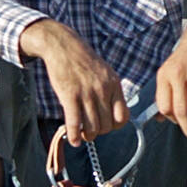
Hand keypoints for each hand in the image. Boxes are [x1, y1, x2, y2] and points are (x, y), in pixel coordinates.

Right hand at [19, 19, 127, 144]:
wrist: (63, 46)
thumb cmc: (84, 61)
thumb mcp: (105, 73)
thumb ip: (111, 92)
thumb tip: (116, 115)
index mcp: (114, 84)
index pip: (123, 116)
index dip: (115, 126)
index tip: (107, 126)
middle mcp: (103, 90)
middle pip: (107, 125)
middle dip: (99, 132)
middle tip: (91, 129)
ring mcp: (87, 93)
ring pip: (92, 128)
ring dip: (87, 136)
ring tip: (83, 134)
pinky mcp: (70, 95)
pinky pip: (75, 123)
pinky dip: (74, 136)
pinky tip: (73, 140)